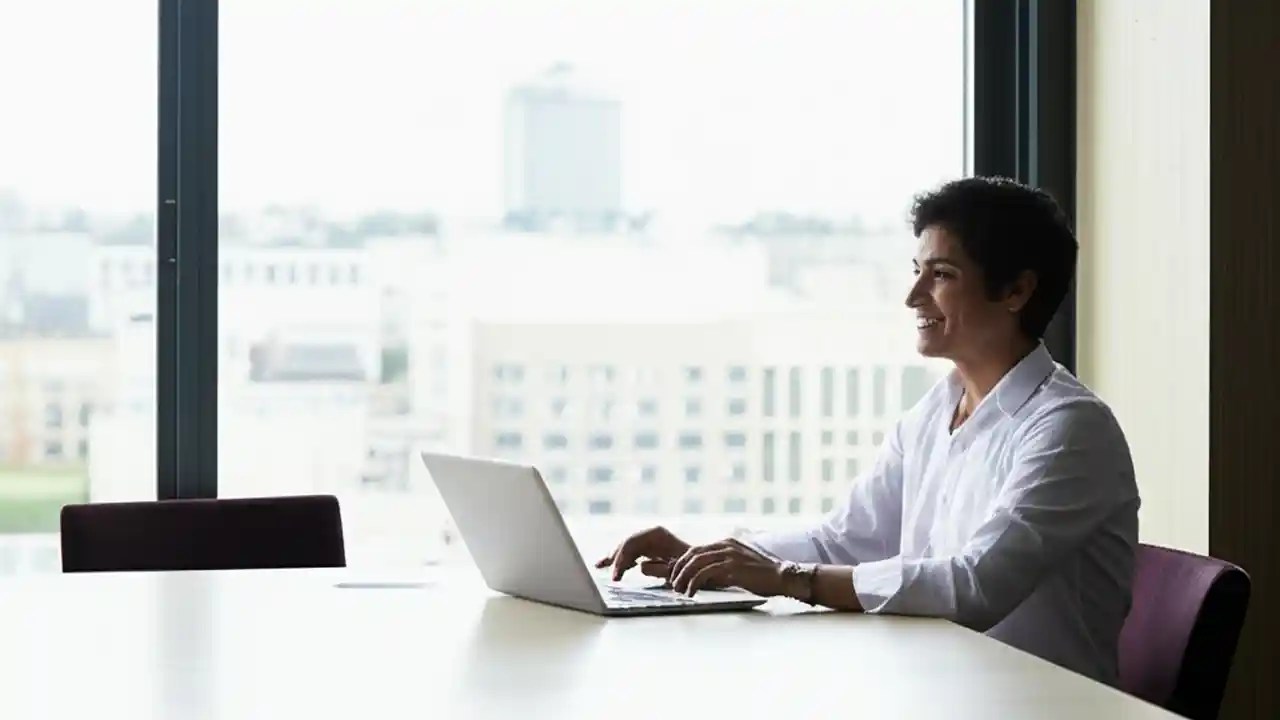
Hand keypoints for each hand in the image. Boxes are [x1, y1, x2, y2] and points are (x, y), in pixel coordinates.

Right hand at [595, 526, 690, 581]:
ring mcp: (652, 541)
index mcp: (658, 535)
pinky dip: (622, 559)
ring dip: (615, 558)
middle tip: (613, 578)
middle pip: (627, 544)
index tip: (616, 577)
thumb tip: (641, 565)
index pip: (631, 544)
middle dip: (616, 559)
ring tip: (600, 565)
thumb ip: (658, 568)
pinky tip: (608, 564)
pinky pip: (632, 553)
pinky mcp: (652, 549)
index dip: (621, 559)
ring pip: (627, 548)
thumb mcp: (677, 570)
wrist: (708, 567)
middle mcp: (653, 534)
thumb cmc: (695, 569)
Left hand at [668, 538, 783, 596]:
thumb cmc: (762, 575)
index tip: (676, 576)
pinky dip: (694, 583)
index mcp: (726, 543)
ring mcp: (729, 555)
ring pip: (696, 563)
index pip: (696, 549)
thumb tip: (704, 578)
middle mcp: (725, 545)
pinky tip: (692, 592)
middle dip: (679, 569)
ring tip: (679, 590)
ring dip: (684, 577)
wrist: (781, 576)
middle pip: (692, 554)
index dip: (682, 563)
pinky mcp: (732, 567)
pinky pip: (705, 573)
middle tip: (673, 584)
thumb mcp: (739, 565)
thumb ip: (722, 567)